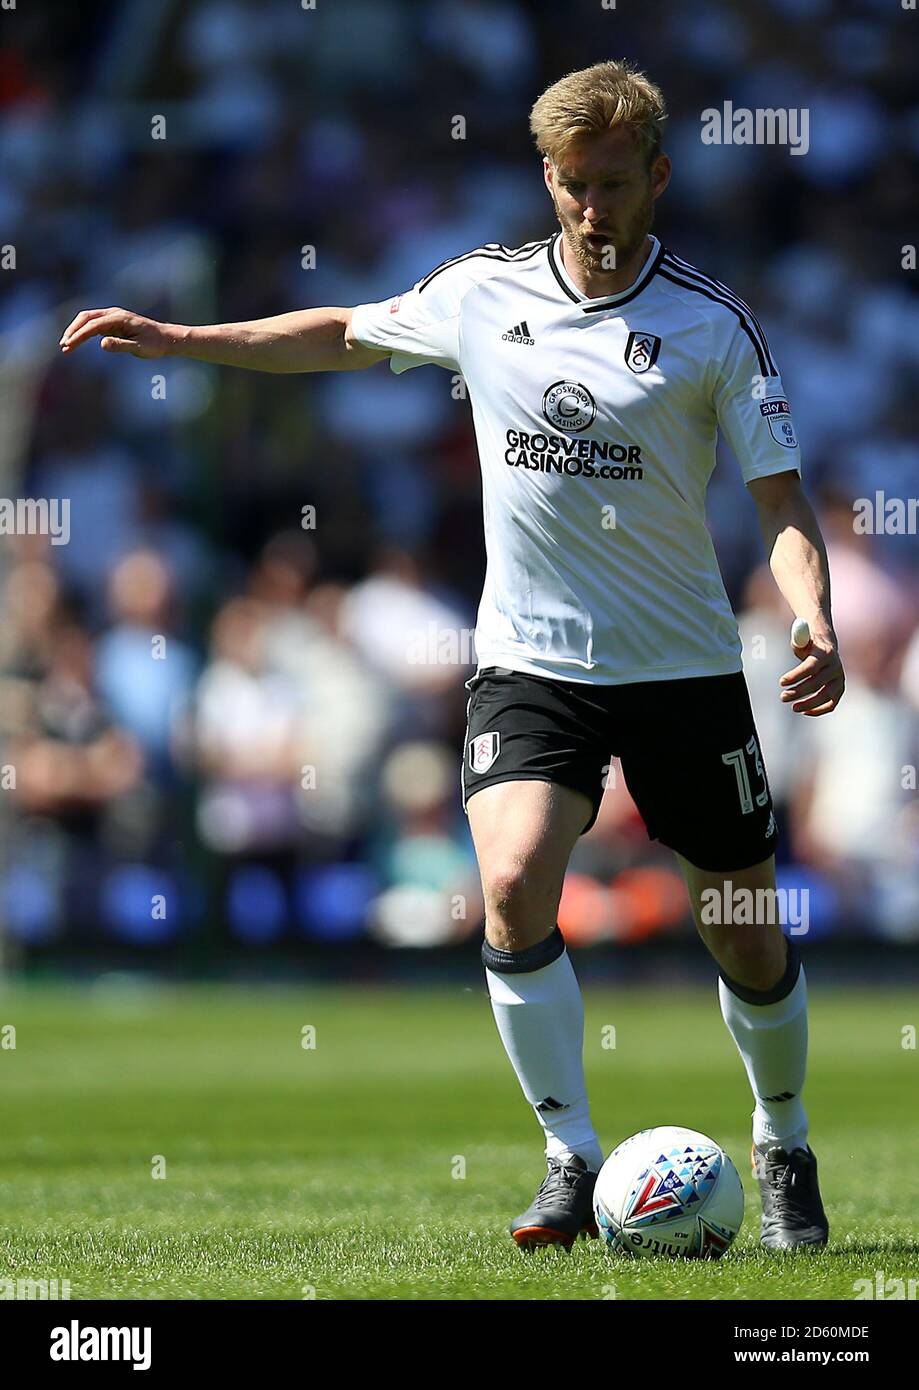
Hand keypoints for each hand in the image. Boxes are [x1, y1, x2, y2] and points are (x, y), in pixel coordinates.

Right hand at [59, 307, 173, 358]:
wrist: (165, 338)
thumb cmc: (154, 344)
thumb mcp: (140, 349)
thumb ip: (121, 345)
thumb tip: (102, 343)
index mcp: (119, 318)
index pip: (93, 325)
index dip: (79, 336)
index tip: (69, 346)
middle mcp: (114, 314)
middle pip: (86, 318)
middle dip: (73, 331)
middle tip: (64, 346)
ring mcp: (112, 317)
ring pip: (87, 320)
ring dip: (75, 330)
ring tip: (66, 345)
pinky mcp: (112, 322)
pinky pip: (93, 324)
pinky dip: (83, 332)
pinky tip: (76, 342)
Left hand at [779, 632, 844, 715]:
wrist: (825, 648)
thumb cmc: (809, 645)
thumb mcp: (802, 638)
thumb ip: (799, 637)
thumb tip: (797, 640)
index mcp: (826, 653)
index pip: (811, 667)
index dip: (796, 675)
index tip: (781, 682)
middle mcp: (835, 667)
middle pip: (817, 683)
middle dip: (798, 691)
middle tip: (783, 697)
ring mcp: (839, 679)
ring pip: (826, 696)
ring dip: (809, 704)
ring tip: (793, 707)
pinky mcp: (839, 689)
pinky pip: (832, 704)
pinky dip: (819, 710)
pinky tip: (804, 711)